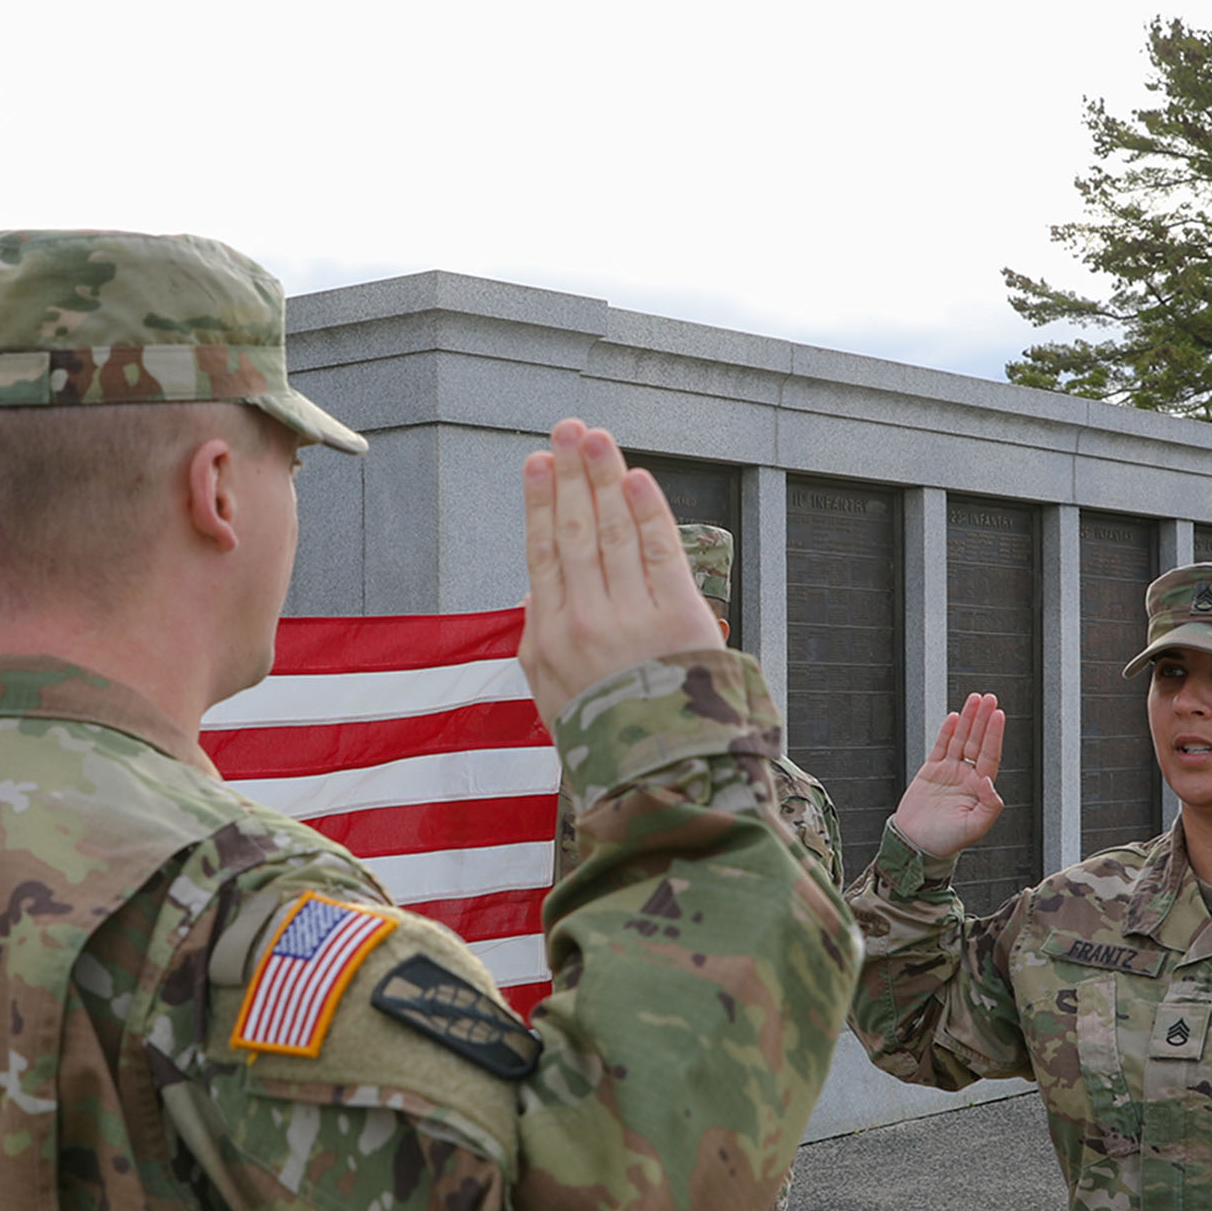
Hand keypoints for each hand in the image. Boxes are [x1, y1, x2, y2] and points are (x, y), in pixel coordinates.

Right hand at [518, 420, 725, 723]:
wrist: (656, 779)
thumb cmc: (604, 740)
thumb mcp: (550, 698)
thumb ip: (538, 643)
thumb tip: (534, 592)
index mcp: (549, 639)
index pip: (542, 554)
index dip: (539, 504)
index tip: (535, 464)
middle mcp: (585, 621)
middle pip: (575, 532)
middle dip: (569, 476)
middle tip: (566, 431)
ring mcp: (631, 617)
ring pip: (614, 533)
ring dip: (604, 479)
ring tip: (597, 440)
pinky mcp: (677, 618)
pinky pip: (659, 553)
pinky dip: (649, 514)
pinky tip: (636, 480)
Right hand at [890, 691, 1005, 860]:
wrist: (916, 845)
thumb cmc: (946, 841)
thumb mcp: (974, 828)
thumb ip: (989, 806)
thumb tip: (990, 781)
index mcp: (979, 789)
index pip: (990, 755)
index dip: (994, 735)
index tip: (998, 716)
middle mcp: (967, 777)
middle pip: (977, 742)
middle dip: (983, 720)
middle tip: (989, 698)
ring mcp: (949, 773)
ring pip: (960, 740)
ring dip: (968, 720)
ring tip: (975, 699)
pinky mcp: (931, 772)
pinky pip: (941, 746)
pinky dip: (947, 731)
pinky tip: (955, 716)